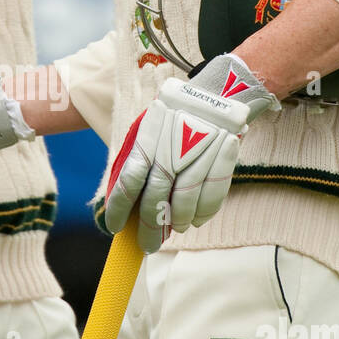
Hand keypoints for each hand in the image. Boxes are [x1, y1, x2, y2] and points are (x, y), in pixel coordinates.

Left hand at [105, 53, 280, 252]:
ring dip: (179, 223)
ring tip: (175, 229)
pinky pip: (213, 197)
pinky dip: (204, 214)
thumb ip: (139, 160)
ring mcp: (199, 156)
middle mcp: (171, 150)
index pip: (129, 182)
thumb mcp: (149, 128)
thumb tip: (124, 198)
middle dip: (150, 229)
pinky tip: (196, 220)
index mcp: (148, 141)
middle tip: (147, 245)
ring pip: (186, 203)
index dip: (119, 210)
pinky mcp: (223, 159)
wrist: (215, 93)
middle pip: (156, 200)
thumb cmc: (173, 117)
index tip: (115, 228)